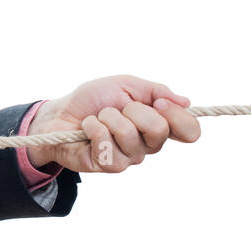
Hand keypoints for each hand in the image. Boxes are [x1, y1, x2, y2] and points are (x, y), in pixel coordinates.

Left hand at [26, 74, 200, 172]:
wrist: (60, 113)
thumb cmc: (93, 100)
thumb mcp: (125, 85)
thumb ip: (155, 91)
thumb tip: (186, 102)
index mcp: (158, 124)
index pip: (190, 132)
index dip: (178, 117)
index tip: (159, 102)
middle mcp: (148, 144)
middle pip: (160, 130)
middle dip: (134, 110)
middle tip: (117, 108)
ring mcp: (129, 157)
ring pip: (129, 135)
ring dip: (108, 117)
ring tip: (98, 117)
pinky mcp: (108, 165)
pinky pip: (107, 145)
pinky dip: (93, 128)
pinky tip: (87, 127)